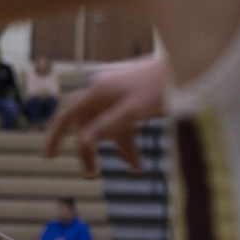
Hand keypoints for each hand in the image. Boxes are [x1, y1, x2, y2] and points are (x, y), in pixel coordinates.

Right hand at [44, 57, 165, 176]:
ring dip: (117, 147)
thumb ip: (108, 126)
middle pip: (86, 124)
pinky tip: (138, 157)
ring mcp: (117, 95)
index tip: (49, 156)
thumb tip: (83, 142)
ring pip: (106, 125)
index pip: (66, 115)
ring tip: (135, 167)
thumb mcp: (134, 110)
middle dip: (89, 148)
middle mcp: (103, 91)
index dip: (54, 136)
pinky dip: (128, 140)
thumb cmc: (163, 84)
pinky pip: (121, 122)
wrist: (191, 67)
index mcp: (98, 91)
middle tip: (91, 172)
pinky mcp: (130, 99)